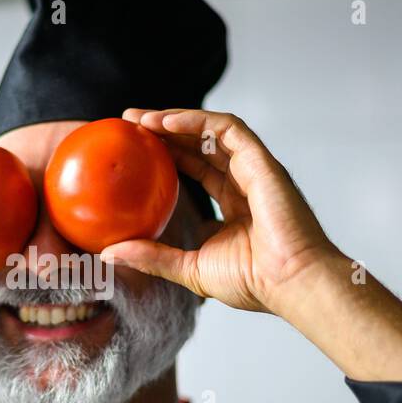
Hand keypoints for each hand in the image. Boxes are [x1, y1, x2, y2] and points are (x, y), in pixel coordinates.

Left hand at [101, 108, 336, 317]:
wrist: (292, 283)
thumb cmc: (253, 283)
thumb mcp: (189, 269)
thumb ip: (153, 257)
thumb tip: (110, 253)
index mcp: (234, 205)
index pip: (195, 168)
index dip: (166, 155)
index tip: (133, 149)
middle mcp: (245, 182)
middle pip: (199, 144)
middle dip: (163, 129)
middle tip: (128, 123)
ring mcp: (254, 169)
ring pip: (210, 130)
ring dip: (174, 119)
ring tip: (138, 119)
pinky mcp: (261, 162)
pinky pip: (226, 129)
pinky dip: (196, 120)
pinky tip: (165, 121)